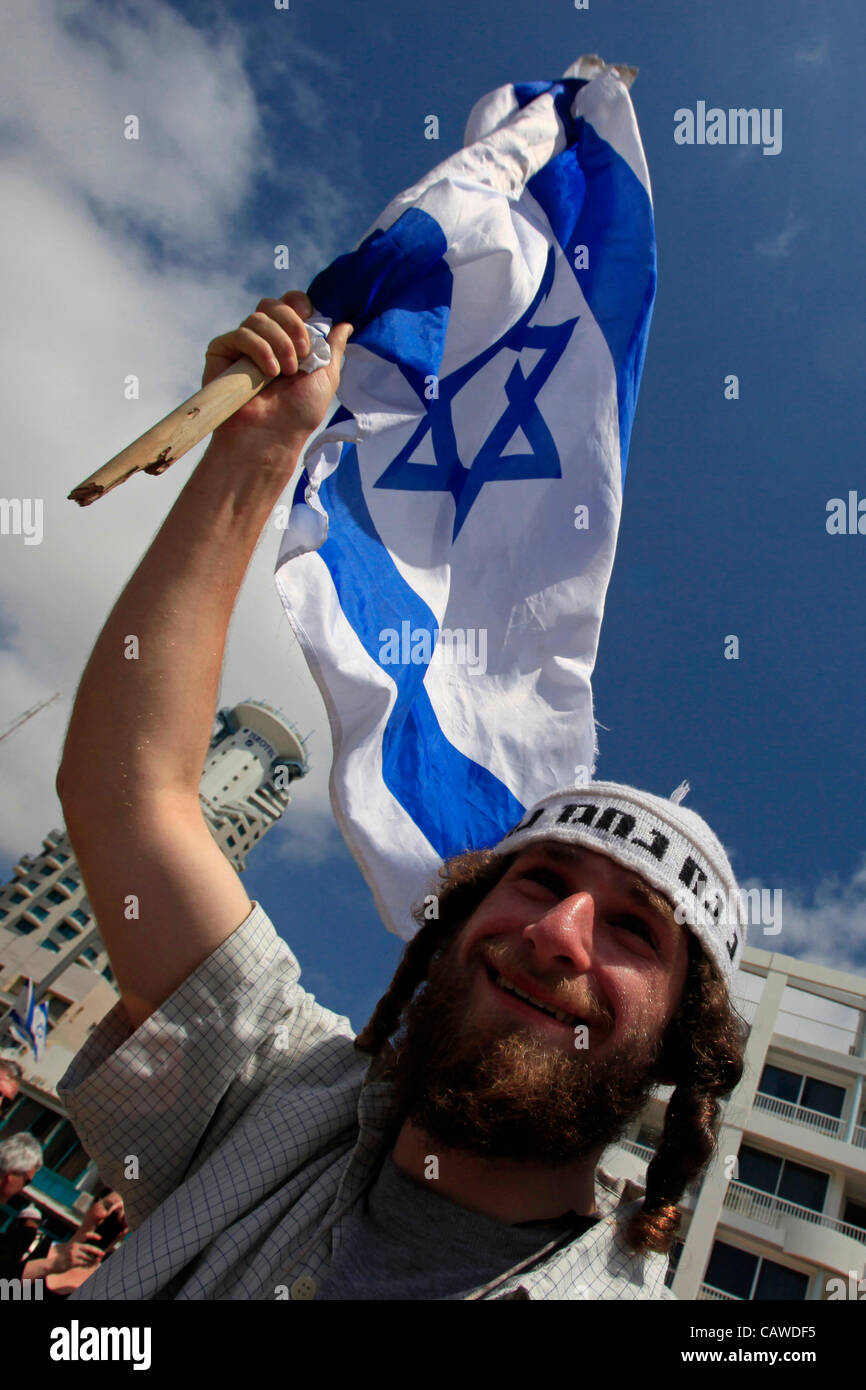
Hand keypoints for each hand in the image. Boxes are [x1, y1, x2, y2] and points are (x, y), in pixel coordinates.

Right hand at [46, 1239, 103, 1273]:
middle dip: (97, 1251)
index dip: (93, 1235)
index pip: (86, 1235)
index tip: (100, 1237)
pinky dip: (89, 1264)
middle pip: (89, 1247)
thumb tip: (94, 1250)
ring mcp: (73, 1254)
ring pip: (87, 1257)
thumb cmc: (66, 1256)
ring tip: (98, 1260)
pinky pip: (84, 1263)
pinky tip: (91, 1264)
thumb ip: (81, 1247)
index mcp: (75, 1242)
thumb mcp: (72, 1248)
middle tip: (103, 1253)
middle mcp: (74, 1247)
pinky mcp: (72, 1262)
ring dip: (93, 1259)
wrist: (54, 1264)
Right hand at [203, 290, 352, 452]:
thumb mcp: (326, 376)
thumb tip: (345, 324)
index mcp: (288, 340)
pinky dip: (259, 349)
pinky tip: (268, 372)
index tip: (309, 319)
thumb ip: (333, 347)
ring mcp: (242, 345)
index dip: (299, 305)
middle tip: (302, 354)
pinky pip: (241, 334)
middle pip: (274, 305)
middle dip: (293, 325)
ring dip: (279, 343)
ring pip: (259, 318)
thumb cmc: (299, 413)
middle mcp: (264, 339)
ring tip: (285, 372)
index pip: (290, 304)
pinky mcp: (222, 352)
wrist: (272, 435)